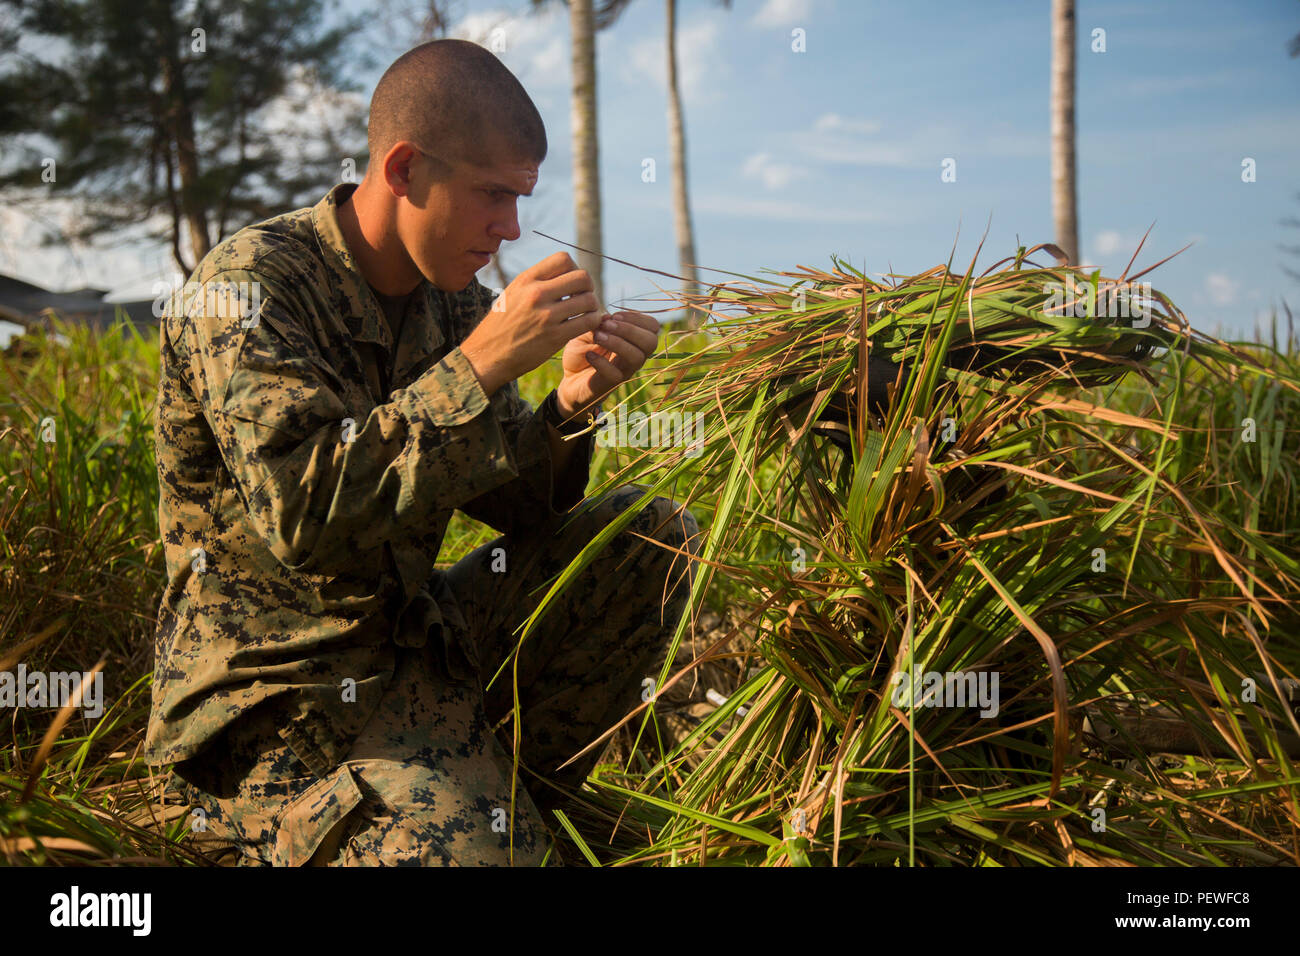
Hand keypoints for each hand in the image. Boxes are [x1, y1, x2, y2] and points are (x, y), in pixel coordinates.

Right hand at [458, 252, 604, 396]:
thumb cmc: (500, 326)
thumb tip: (563, 273)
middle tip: (583, 298)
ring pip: (589, 300)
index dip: (574, 269)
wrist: (486, 355)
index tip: (571, 284)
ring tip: (586, 314)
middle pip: (582, 277)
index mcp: (526, 280)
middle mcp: (536, 294)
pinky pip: (588, 322)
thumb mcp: (512, 294)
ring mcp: (546, 316)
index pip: (563, 259)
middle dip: (588, 287)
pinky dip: (593, 323)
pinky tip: (586, 326)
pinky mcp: (555, 337)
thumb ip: (535, 282)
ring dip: (593, 307)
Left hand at [555, 310, 659, 415]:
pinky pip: (615, 375)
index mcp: (633, 340)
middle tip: (606, 325)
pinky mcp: (610, 384)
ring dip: (617, 343)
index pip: (652, 326)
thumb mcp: (587, 330)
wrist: (567, 378)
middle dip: (629, 329)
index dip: (637, 317)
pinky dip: (601, 362)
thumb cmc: (581, 351)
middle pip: (651, 342)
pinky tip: (589, 355)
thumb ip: (598, 322)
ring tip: (597, 337)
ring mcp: (624, 371)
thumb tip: (608, 317)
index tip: (614, 315)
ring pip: (637, 358)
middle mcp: (634, 356)